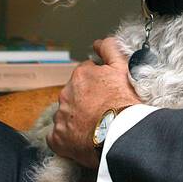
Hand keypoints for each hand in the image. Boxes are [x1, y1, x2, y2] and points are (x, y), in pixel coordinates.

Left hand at [46, 36, 143, 169]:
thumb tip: (98, 42)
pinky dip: (66, 138)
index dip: (98, 83)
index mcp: (80, 76)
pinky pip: (57, 137)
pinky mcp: (58, 139)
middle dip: (86, 101)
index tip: (107, 93)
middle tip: (103, 111)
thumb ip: (109, 49)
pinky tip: (81, 140)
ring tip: (95, 127)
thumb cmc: (124, 103)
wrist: (122, 135)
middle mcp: (66, 94)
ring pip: (66, 115)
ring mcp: (61, 117)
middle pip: (75, 94)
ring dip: (77, 119)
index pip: (86, 75)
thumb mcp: (122, 68)